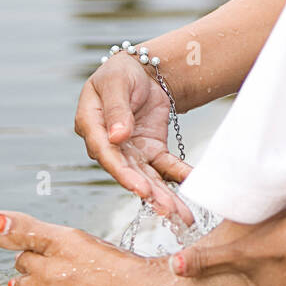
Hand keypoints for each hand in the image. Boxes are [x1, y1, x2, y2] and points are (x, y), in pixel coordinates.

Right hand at [74, 54, 193, 223]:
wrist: (142, 70)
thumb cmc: (121, 73)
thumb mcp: (116, 82)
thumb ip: (116, 108)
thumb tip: (117, 137)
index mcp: (91, 126)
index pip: (106, 154)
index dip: (123, 174)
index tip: (141, 189)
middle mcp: (109, 145)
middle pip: (128, 173)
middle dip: (149, 194)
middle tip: (168, 212)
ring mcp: (130, 151)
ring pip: (147, 177)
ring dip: (164, 196)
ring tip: (181, 215)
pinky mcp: (150, 150)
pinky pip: (165, 167)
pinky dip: (179, 175)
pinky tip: (193, 184)